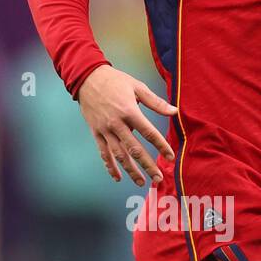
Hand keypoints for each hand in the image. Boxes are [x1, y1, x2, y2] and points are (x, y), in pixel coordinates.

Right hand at [77, 64, 177, 184]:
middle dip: (147, 165)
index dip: (161, 146)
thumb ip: (156, 102)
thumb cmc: (115, 81)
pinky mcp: (96, 133)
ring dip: (131, 170)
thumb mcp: (137, 87)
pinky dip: (110, 166)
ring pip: (119, 155)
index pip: (149, 133)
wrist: (86, 78)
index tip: (170, 157)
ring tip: (141, 182)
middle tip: (158, 178)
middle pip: (134, 149)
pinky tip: (118, 177)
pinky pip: (104, 153)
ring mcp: (105, 130)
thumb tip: (174, 112)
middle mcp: (117, 124)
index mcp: (129, 111)